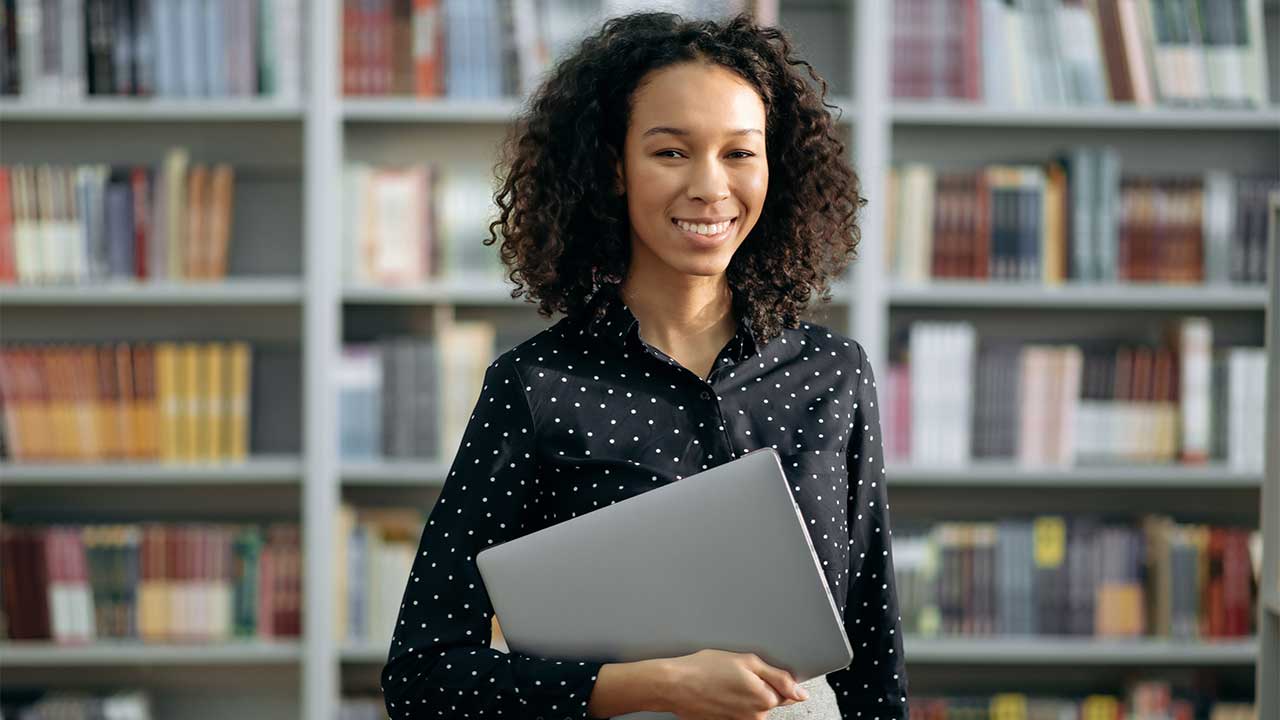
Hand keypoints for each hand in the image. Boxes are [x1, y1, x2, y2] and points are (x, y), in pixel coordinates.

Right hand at [662, 649, 808, 718]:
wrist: (675, 685)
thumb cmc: (705, 669)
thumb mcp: (748, 662)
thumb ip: (779, 677)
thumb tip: (801, 692)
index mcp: (765, 699)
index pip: (787, 692)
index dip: (776, 678)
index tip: (762, 672)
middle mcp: (755, 715)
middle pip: (769, 699)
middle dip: (759, 685)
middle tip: (738, 671)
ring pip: (752, 705)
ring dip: (744, 694)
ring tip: (725, 680)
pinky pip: (737, 711)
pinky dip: (731, 701)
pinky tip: (718, 689)